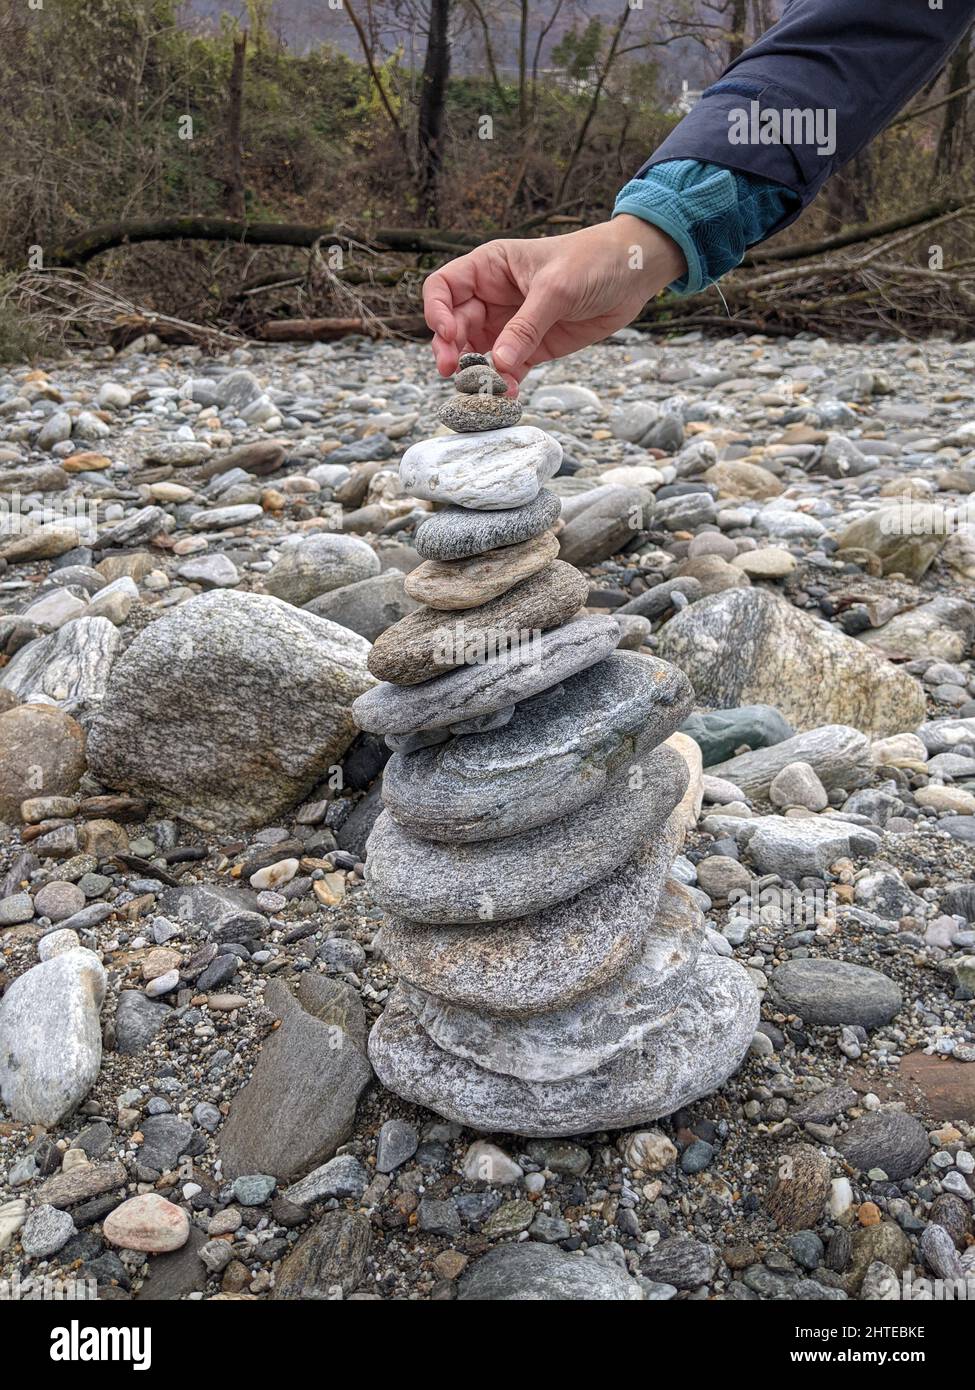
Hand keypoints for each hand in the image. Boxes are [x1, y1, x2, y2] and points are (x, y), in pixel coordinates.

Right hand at [423, 215, 685, 384]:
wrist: (633, 274)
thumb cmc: (592, 261)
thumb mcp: (556, 289)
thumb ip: (526, 326)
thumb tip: (498, 364)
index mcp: (489, 268)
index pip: (444, 288)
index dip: (437, 311)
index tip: (449, 333)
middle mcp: (492, 297)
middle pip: (454, 325)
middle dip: (450, 349)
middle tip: (452, 372)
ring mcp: (511, 325)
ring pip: (477, 352)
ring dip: (476, 371)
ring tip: (484, 389)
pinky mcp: (532, 348)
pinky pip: (508, 369)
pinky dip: (505, 383)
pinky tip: (509, 394)